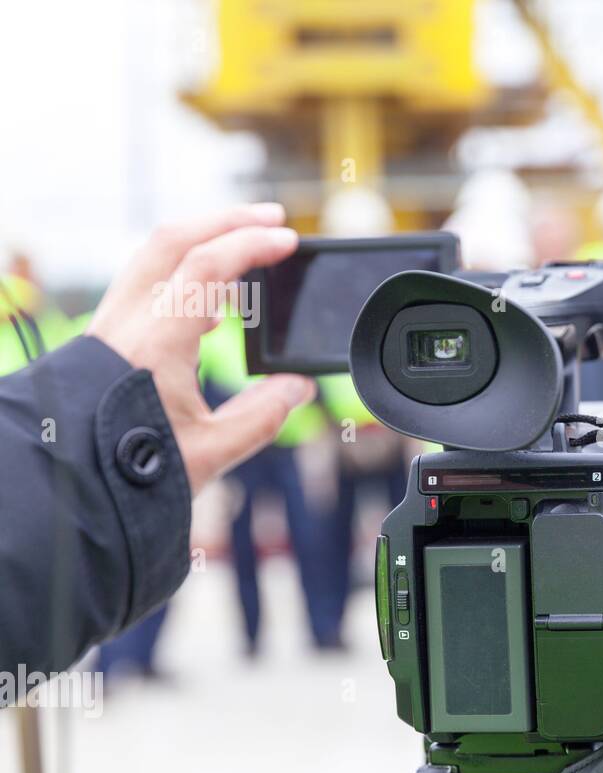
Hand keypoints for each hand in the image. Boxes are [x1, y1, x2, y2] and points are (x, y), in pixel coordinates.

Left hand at [87, 204, 314, 493]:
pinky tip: (209, 299)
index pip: (208, 267)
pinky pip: (146, 280)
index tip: (288, 241)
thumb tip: (299, 387)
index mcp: (156, 342)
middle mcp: (128, 321)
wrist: (68, 486)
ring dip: (202, 239)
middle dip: (227, 220)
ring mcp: (111, 323)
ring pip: (154, 254)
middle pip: (174, 239)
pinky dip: (183, 268)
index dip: (252, 245)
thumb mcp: (211, 453)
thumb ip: (264, 416)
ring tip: (243, 244)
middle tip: (272, 219)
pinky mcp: (106, 335)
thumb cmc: (131, 472)